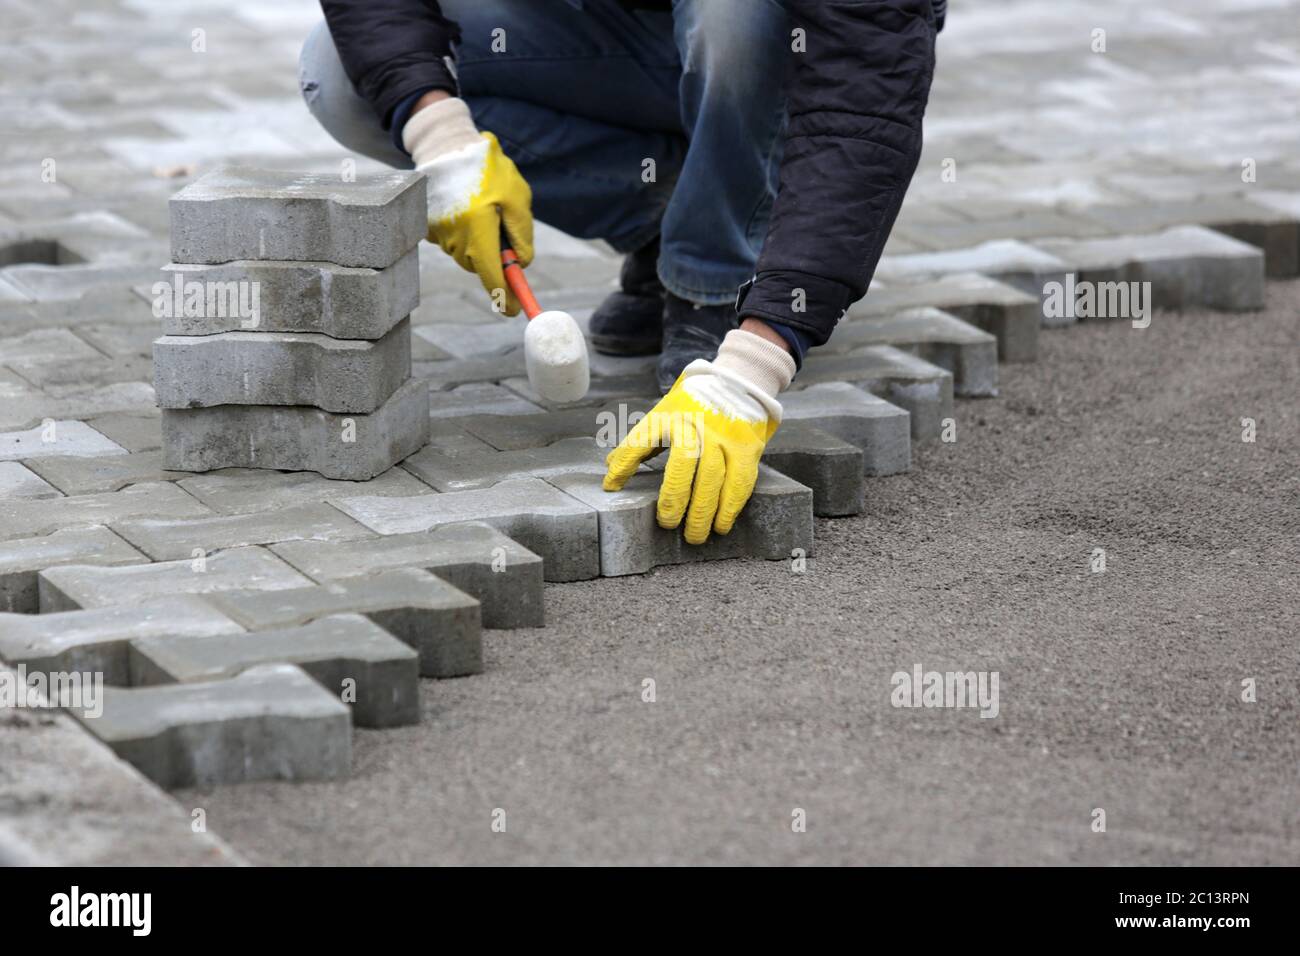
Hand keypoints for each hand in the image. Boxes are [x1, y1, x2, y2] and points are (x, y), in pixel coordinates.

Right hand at [403, 97, 533, 315]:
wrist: (445, 146)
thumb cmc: (487, 169)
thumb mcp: (516, 196)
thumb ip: (521, 233)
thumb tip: (522, 264)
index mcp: (479, 229)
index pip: (493, 275)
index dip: (505, 296)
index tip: (513, 311)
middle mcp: (455, 237)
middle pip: (481, 266)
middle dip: (494, 257)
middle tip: (500, 227)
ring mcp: (438, 234)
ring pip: (468, 254)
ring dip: (479, 241)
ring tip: (481, 207)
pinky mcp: (429, 229)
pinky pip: (453, 242)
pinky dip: (464, 232)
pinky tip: (464, 207)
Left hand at [603, 328, 796, 543]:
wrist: (738, 382)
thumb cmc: (692, 406)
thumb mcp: (663, 414)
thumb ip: (640, 441)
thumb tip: (609, 467)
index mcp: (668, 416)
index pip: (640, 441)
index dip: (624, 465)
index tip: (611, 488)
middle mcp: (696, 425)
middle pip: (683, 463)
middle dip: (674, 498)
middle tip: (667, 524)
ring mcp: (723, 436)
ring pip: (713, 477)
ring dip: (703, 512)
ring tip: (694, 536)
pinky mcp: (746, 447)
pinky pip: (739, 482)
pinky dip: (730, 507)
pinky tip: (722, 525)